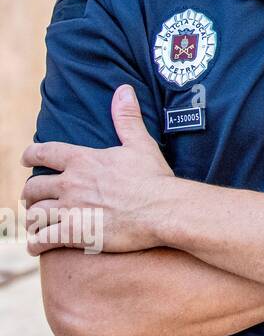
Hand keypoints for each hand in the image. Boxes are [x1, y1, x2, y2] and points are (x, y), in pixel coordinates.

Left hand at [21, 85, 174, 254]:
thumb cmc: (154, 177)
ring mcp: (72, 209)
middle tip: (33, 198)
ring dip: (33, 219)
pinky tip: (36, 245)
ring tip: (35, 223)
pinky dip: (36, 243)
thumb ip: (126, 118)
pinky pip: (43, 239)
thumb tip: (123, 90)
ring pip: (35, 214)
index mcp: (83, 161)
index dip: (31, 155)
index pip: (44, 153)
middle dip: (30, 194)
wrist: (164, 208)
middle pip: (33, 188)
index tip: (26, 158)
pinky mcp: (76, 232)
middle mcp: (71, 184)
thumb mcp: (140, 144)